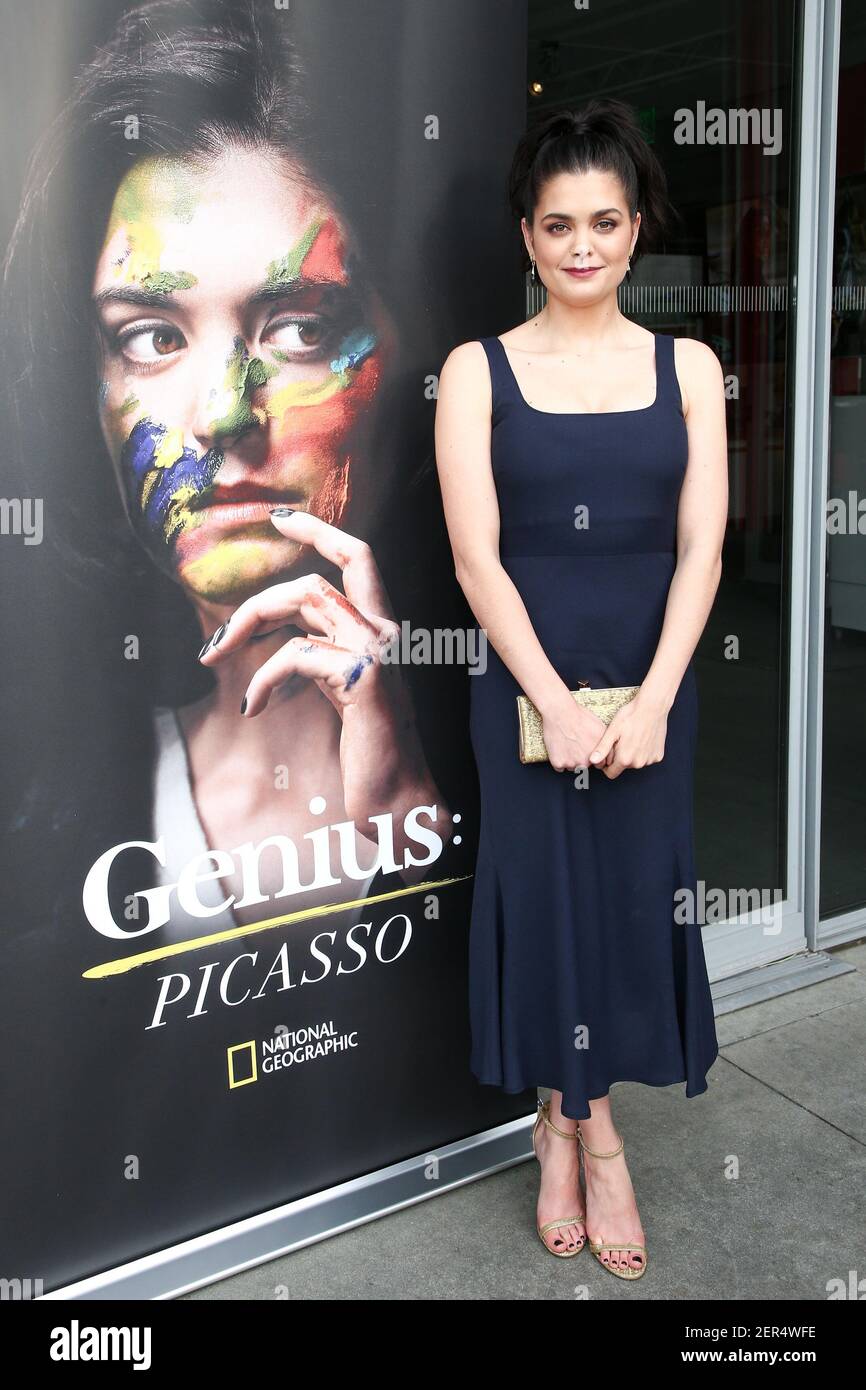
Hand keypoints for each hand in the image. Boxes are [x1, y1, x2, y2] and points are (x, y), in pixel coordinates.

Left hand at [199, 509, 444, 855]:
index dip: (319, 532)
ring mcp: (379, 651)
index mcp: (381, 631)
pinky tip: (253, 707)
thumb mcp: (340, 691)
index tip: (280, 520)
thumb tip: (281, 637)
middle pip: (317, 578)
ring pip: (305, 599)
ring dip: (249, 626)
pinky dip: (264, 678)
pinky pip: (297, 654)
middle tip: (217, 639)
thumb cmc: (370, 751)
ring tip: (219, 659)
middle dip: (258, 598)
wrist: (399, 802)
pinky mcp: (365, 677)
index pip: (358, 559)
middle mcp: (385, 632)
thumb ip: (321, 656)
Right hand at [541, 696, 607, 772]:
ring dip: (570, 759)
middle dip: (581, 759)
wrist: (560, 712)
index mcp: (597, 755)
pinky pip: (559, 767)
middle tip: (576, 744)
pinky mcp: (558, 763)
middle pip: (584, 766)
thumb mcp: (601, 728)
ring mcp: (571, 763)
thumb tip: (608, 752)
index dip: (594, 757)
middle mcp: (585, 762)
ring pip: (571, 767)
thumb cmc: (579, 717)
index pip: (599, 765)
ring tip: (568, 743)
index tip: (588, 751)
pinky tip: (560, 746)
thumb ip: (605, 744)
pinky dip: (558, 759)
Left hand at [587, 692, 667, 779]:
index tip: (608, 754)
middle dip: (620, 757)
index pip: (611, 773)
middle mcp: (639, 763)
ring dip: (632, 754)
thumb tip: (593, 761)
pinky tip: (642, 739)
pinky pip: (646, 758)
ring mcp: (650, 760)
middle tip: (621, 741)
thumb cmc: (631, 716)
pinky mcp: (658, 756)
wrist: (652, 707)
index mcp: (625, 759)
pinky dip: (643, 752)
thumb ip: (602, 748)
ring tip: (632, 738)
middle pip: (623, 767)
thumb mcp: (612, 731)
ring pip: (635, 763)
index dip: (606, 765)